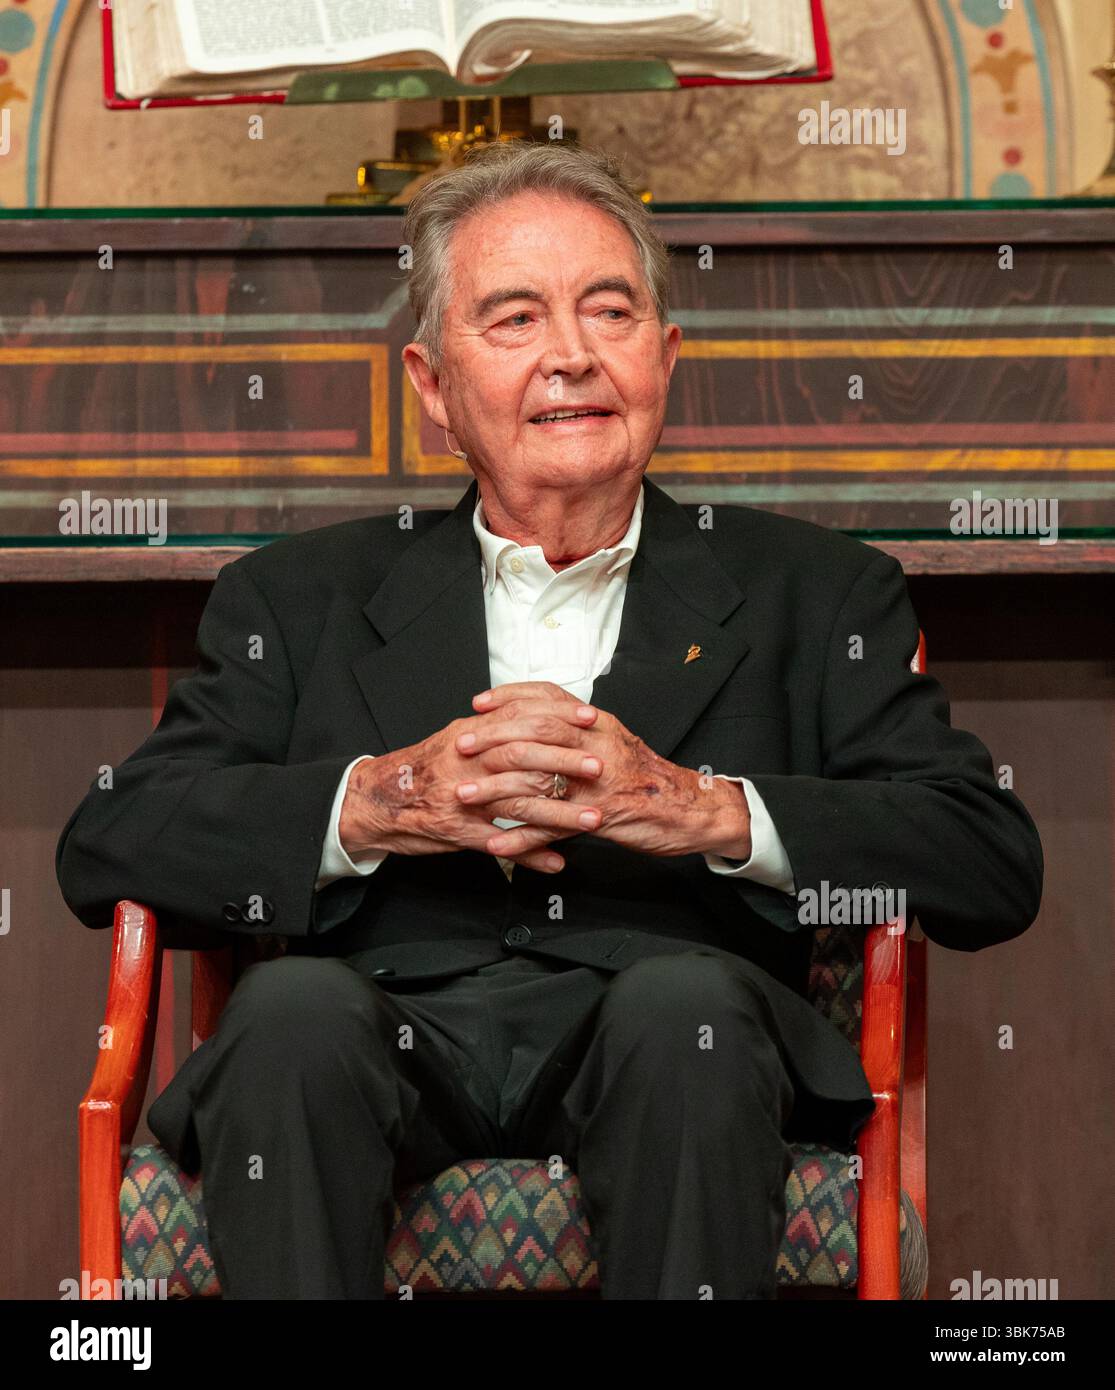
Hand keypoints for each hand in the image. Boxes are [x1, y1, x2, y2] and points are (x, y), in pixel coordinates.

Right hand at [337, 686, 601, 873]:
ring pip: (518, 801)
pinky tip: (556, 862)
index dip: (558, 718)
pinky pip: (498, 843)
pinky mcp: (455, 829)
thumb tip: (532, 719)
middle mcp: (467, 762)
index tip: (590, 718)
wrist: (374, 800)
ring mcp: (461, 796)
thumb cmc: (421, 772)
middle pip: (525, 756)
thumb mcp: (457, 742)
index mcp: (471, 736)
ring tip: (591, 819)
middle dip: (567, 761)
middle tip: (600, 766)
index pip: (521, 719)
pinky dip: (529, 853)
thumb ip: (493, 732)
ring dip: (559, 813)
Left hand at [458, 681, 748, 863]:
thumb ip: (580, 729)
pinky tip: (497, 845)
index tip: (478, 704)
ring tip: (465, 796)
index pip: (548, 699)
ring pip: (538, 779)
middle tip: (461, 747)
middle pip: (535, 733)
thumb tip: (542, 718)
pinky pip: (553, 828)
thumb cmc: (647, 776)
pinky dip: (522, 838)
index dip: (509, 698)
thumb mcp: (615, 740)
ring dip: (496, 789)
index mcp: (598, 724)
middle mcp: (596, 745)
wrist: (691, 808)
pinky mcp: (600, 816)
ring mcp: (597, 782)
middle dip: (492, 739)